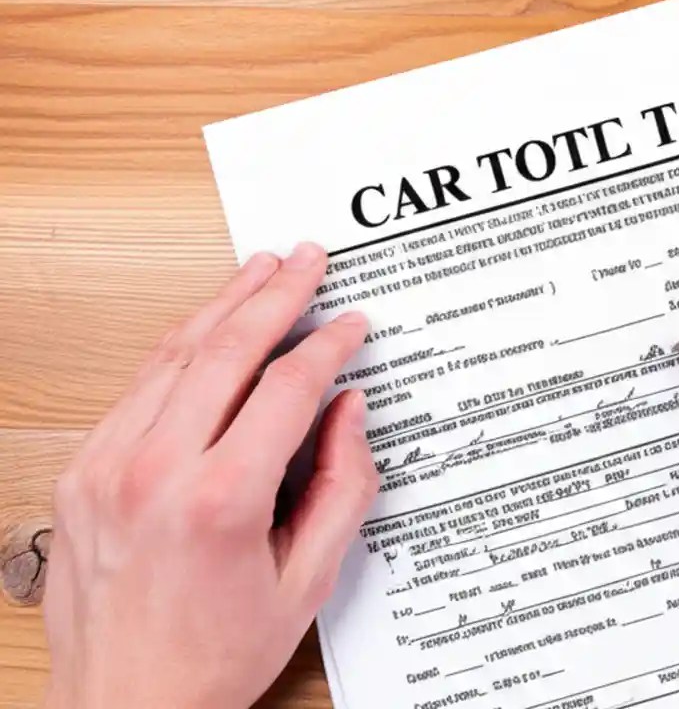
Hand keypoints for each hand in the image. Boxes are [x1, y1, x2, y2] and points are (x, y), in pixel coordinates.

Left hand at [43, 243, 376, 708]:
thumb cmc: (214, 655)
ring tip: (258, 271)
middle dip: (274, 295)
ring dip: (221, 306)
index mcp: (220, 501)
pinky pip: (136, 388)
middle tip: (306, 258)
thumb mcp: (307, 581)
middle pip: (225, 351)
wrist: (125, 704)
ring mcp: (107, 467)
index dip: (327, 345)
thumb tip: (348, 412)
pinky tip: (204, 329)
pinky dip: (177, 349)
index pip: (286, 389)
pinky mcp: (82, 472)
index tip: (351, 323)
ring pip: (172, 356)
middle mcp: (154, 472)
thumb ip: (342, 488)